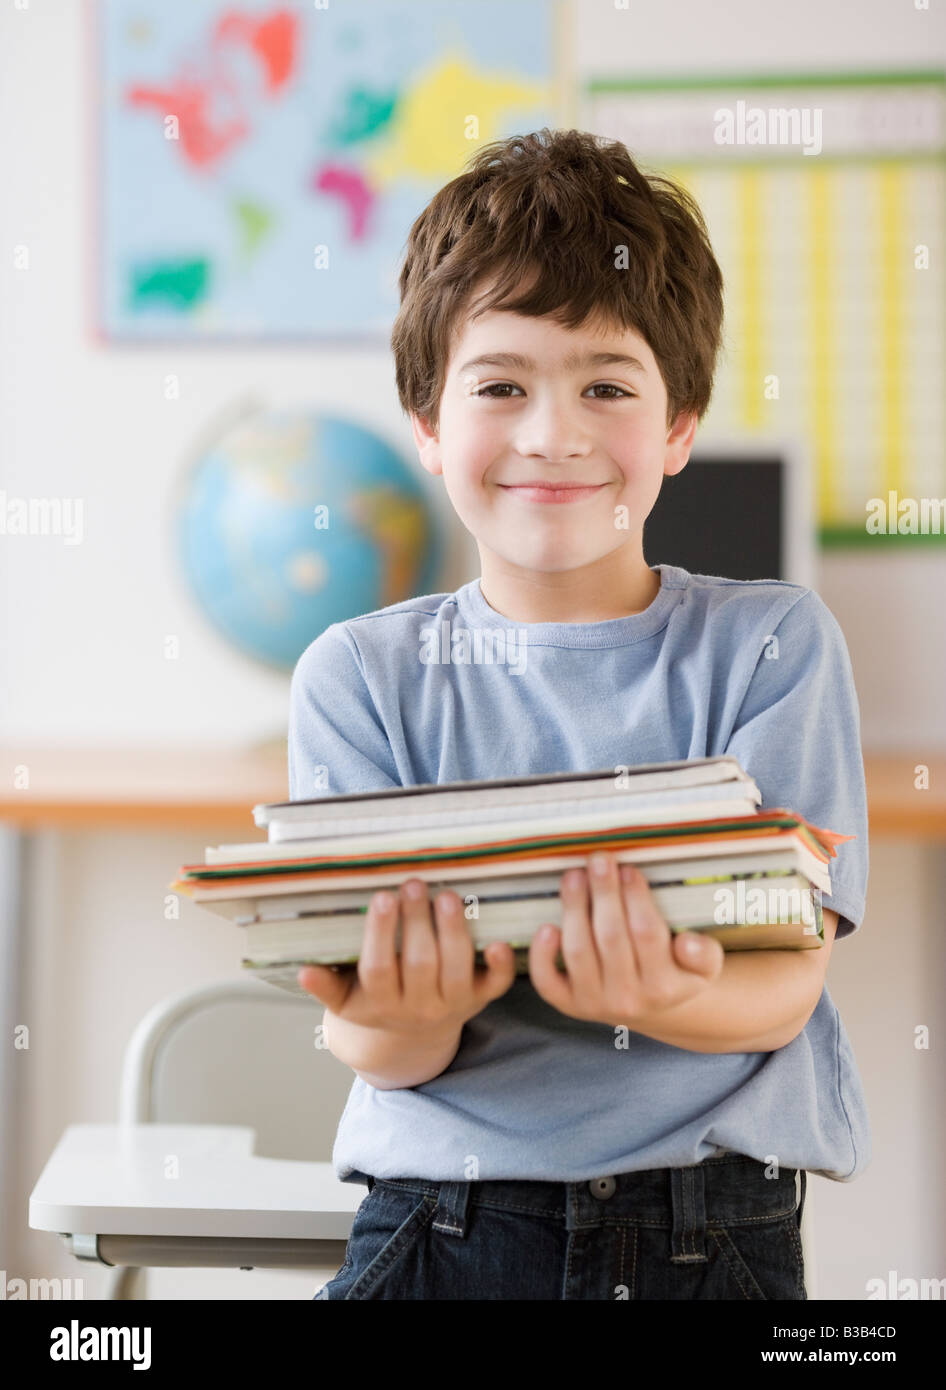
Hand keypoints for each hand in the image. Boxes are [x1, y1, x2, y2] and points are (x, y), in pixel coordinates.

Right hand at [297, 878, 516, 1034]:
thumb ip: (327, 986)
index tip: (381, 898)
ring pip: (456, 971)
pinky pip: (496, 987)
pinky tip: (499, 940)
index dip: (380, 935)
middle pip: (420, 965)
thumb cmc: (373, 1003)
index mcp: (381, 1004)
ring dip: (453, 931)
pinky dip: (501, 966)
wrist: (412, 1041)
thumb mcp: (346, 1001)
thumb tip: (303, 971)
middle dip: (417, 922)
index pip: (378, 970)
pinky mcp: (480, 1000)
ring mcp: (452, 1004)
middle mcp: (418, 1007)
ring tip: (446, 895)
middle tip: (413, 884)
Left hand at [528, 852, 724, 1027]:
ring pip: (578, 953)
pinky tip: (546, 926)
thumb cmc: (675, 970)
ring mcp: (594, 1003)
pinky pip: (547, 983)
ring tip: (575, 876)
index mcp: (665, 987)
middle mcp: (628, 999)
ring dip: (573, 909)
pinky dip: (542, 956)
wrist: (648, 1006)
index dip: (635, 898)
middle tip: (599, 859)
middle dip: (603, 893)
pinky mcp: (567, 1004)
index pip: (647, 934)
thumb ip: (704, 953)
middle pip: (610, 938)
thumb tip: (686, 943)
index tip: (630, 869)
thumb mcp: (703, 965)